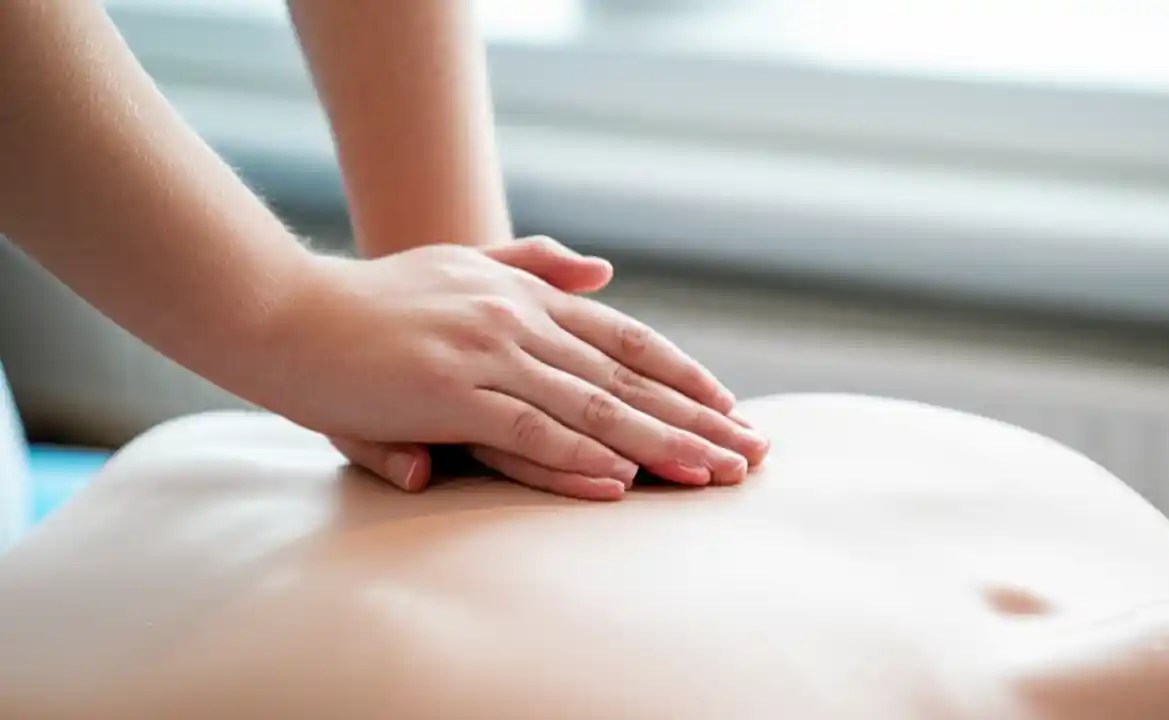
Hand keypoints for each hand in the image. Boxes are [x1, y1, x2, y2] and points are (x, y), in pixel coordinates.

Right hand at [270, 237, 768, 498]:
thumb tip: (603, 269)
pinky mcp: (447, 394)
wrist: (285, 313)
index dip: (682, 373)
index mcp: (525, 298)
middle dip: (695, 417)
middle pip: (627, 377)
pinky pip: (527, 432)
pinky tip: (621, 481)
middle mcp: (518, 322)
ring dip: (657, 445)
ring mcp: (486, 356)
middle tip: (750, 452)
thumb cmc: (372, 301)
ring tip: (710, 475)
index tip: (729, 405)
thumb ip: (532, 263)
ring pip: (592, 406)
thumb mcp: (460, 265)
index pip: (625, 339)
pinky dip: (578, 456)